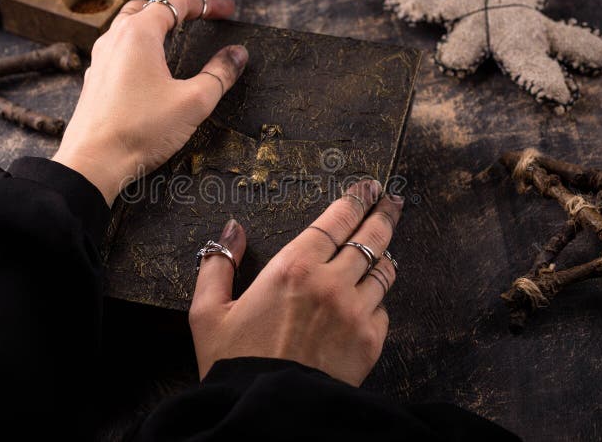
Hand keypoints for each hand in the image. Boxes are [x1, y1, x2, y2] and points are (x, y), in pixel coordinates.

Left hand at [53, 0, 248, 204]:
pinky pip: (119, 50)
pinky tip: (152, 66)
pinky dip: (141, 46)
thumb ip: (219, 74)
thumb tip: (237, 54)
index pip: (177, 1)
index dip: (207, 3)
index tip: (228, 11)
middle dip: (179, 7)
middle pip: (149, 6)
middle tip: (203, 17)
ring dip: (157, 24)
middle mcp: (115, 39)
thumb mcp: (193, 102)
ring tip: (178, 35)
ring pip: (130, 26)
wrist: (94, 163)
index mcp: (139, 34)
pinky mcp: (96, 80)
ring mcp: (101, 59)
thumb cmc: (140, 131)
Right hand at [189, 179, 403, 386]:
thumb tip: (232, 230)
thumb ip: (218, 264)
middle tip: (393, 200)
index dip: (355, 199)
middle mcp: (331, 283)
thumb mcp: (207, 313)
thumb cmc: (234, 363)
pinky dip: (379, 298)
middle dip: (384, 213)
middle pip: (370, 237)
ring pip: (384, 270)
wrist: (267, 414)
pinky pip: (384, 308)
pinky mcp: (370, 341)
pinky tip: (372, 296)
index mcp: (293, 268)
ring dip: (386, 252)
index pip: (335, 220)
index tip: (367, 187)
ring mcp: (355, 312)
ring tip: (387, 243)